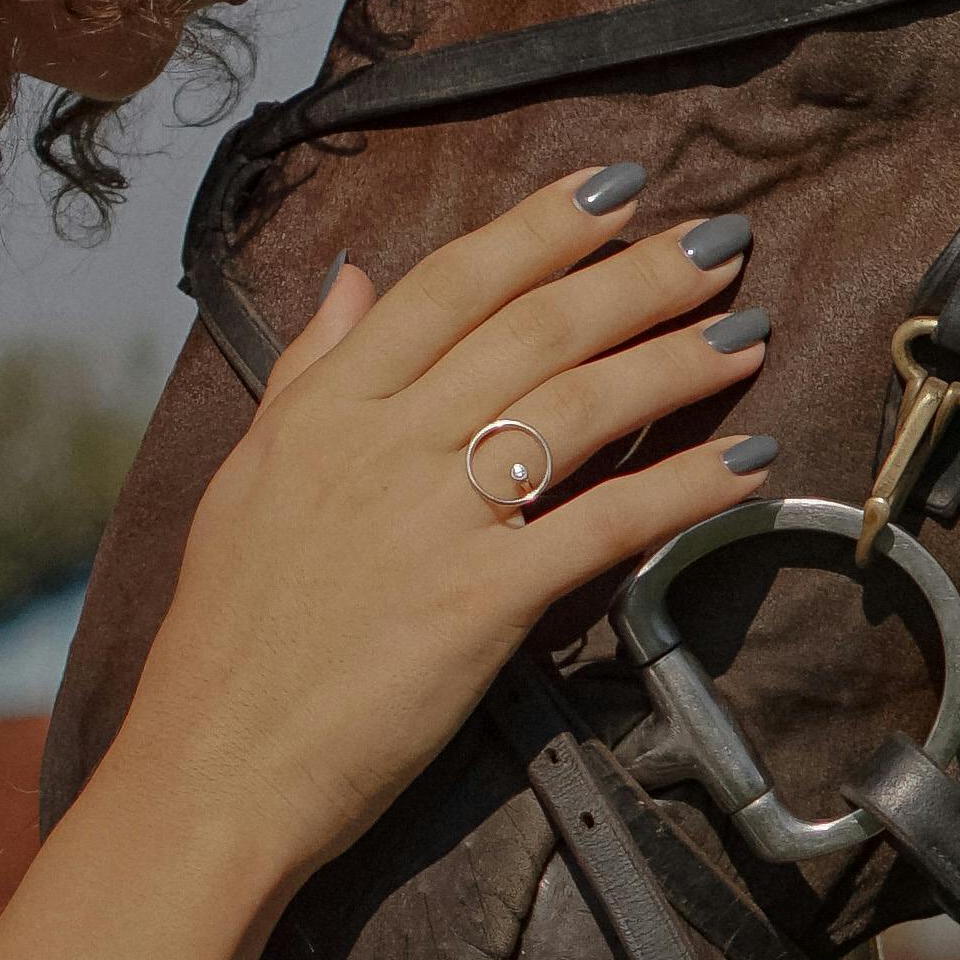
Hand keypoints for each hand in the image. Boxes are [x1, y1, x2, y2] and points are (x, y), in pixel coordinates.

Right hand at [121, 164, 781, 890]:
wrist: (213, 770)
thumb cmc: (228, 640)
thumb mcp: (248, 480)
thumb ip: (307, 373)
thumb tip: (350, 278)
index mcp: (325, 410)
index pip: (449, 284)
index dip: (540, 227)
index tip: (614, 189)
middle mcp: (381, 445)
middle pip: (533, 328)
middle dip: (638, 275)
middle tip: (719, 242)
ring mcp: (433, 521)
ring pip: (575, 407)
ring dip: (673, 361)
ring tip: (747, 330)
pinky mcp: (479, 605)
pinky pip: (601, 525)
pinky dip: (681, 488)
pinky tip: (743, 462)